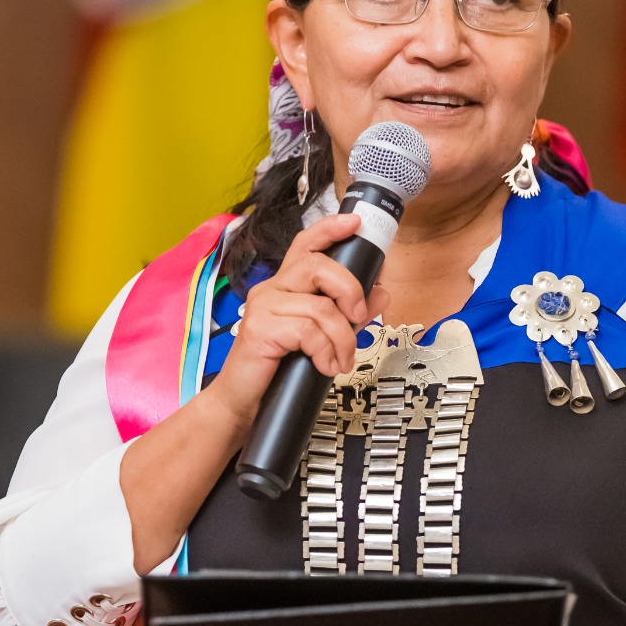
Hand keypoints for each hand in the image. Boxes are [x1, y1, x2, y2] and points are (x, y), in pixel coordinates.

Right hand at [213, 211, 388, 429]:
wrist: (244, 402)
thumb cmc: (278, 368)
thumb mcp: (323, 338)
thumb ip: (350, 315)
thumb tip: (380, 293)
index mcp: (286, 286)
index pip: (306, 245)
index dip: (330, 229)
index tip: (355, 223)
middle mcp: (272, 289)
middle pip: (317, 266)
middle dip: (349, 290)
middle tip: (357, 317)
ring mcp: (264, 307)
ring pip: (320, 307)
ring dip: (342, 339)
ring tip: (340, 360)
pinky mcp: (260, 329)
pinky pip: (308, 331)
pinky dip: (325, 352)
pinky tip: (324, 367)